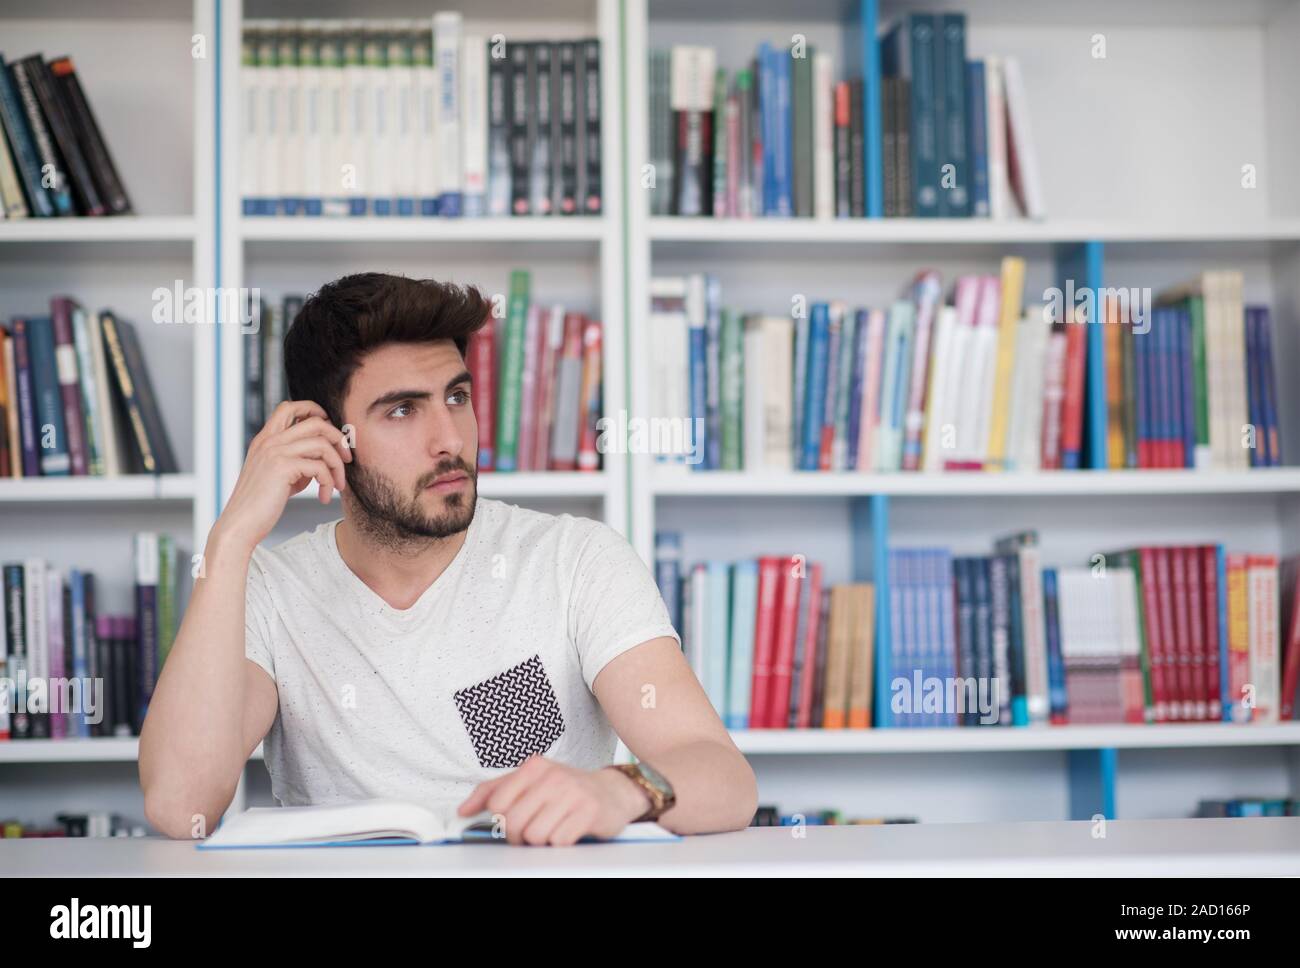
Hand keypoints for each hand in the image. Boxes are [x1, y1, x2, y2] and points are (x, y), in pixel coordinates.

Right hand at [214, 399, 352, 551]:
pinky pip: (320, 466)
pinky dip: (329, 482)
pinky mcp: (282, 467)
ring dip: (338, 466)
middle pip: (315, 421)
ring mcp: (275, 452)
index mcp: (265, 439)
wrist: (240, 524)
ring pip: (322, 444)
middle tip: (346, 460)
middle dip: (338, 439)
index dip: (316, 412)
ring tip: (338, 485)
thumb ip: (297, 461)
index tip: (331, 434)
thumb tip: (324, 460)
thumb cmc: (262, 504)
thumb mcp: (280, 476)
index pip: (290, 407)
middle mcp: (269, 440)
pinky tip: (324, 497)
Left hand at [457, 755, 648, 845]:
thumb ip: (493, 791)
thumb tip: (464, 810)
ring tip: (553, 827)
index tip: (515, 818)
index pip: (497, 803)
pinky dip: (560, 843)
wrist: (611, 792)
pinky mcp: (588, 812)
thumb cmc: (566, 789)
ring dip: (542, 840)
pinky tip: (569, 830)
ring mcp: (572, 793)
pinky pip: (558, 842)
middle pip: (514, 823)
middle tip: (533, 830)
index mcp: (534, 766)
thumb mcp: (530, 781)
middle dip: (519, 836)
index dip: (502, 819)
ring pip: (534, 836)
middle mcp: (552, 776)